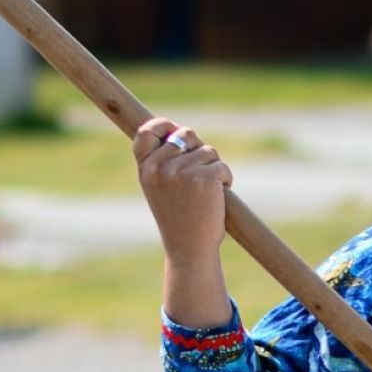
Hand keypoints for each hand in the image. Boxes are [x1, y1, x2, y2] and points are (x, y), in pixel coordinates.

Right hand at [133, 117, 233, 260]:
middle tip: (200, 173)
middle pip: (186, 135)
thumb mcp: (160, 189)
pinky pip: (222, 166)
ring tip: (206, 194)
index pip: (146, 132)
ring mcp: (181, 171)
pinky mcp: (204, 178)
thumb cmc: (179, 219)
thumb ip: (163, 162)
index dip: (162, 124)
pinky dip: (226, 179)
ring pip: (208, 151)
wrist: (189, 248)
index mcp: (145, 169)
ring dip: (214, 168)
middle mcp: (159, 167)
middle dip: (199, 149)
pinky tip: (217, 198)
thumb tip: (180, 133)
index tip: (175, 128)